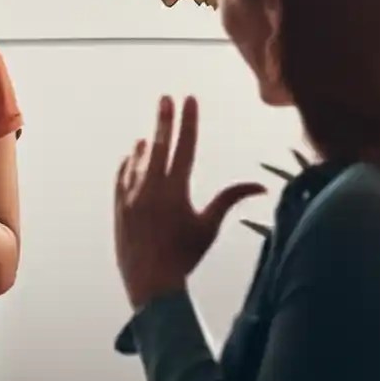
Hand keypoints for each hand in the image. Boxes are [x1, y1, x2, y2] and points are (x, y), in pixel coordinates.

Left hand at [115, 96, 265, 308]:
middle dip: (164, 120)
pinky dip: (128, 166)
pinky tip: (131, 158)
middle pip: (159, 146)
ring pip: (138, 162)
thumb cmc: (185, 256)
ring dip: (146, 146)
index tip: (189, 99)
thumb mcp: (209, 227)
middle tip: (165, 98)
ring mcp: (130, 197)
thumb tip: (261, 185)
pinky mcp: (118, 208)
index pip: (185, 147)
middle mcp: (150, 189)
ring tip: (151, 133)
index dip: (189, 121)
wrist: (150, 282)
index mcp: (176, 190)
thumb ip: (230, 200)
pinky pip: (122, 178)